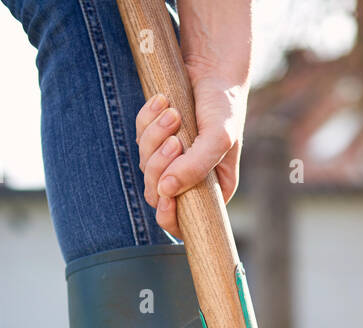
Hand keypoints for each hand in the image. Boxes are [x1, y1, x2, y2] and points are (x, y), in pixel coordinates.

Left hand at [135, 1, 251, 238]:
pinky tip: (162, 102)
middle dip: (160, 165)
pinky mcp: (156, 142)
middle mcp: (191, 181)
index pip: (185, 222)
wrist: (211, 70)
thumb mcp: (218, 137)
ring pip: (145, 166)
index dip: (170, 217)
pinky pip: (139, 139)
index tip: (165, 198)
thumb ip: (196, 166)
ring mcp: (171, 162)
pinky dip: (147, 120)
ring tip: (172, 113)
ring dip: (154, 137)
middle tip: (175, 139)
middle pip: (157, 193)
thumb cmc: (223, 106)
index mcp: (212, 191)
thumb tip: (165, 189)